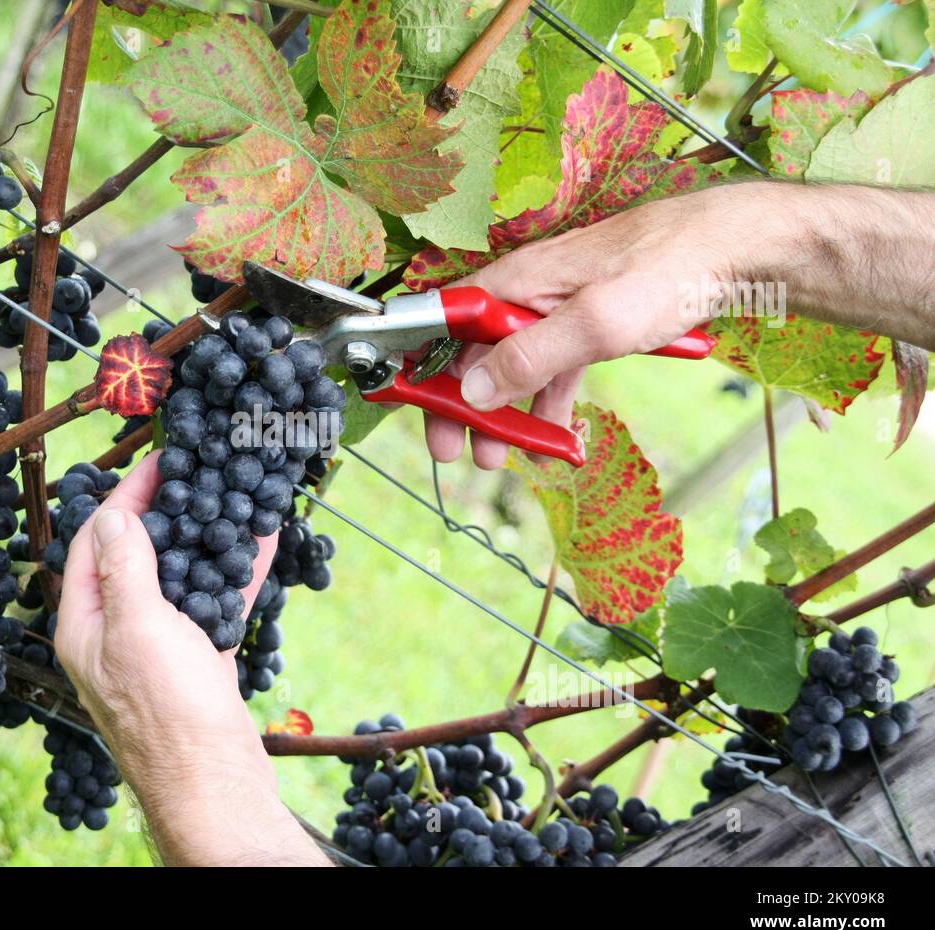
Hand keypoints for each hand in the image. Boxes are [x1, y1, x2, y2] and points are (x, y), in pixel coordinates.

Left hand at [55, 452, 327, 864]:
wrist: (214, 786)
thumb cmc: (166, 715)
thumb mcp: (137, 628)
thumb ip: (125, 568)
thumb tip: (116, 514)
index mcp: (85, 623)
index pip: (95, 541)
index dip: (124, 497)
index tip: (158, 462)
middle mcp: (118, 631)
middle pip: (138, 554)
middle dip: (168, 511)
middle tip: (197, 471)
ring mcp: (160, 646)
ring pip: (181, 575)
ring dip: (206, 534)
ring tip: (231, 493)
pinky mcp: (198, 659)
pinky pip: (214, 602)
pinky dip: (235, 570)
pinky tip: (262, 539)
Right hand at [427, 184, 748, 468]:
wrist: (738, 252)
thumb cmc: (668, 271)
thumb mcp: (595, 322)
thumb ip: (530, 357)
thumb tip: (472, 392)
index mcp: (516, 281)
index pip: (445, 322)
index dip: (423, 363)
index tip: (410, 405)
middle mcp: (529, 293)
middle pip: (474, 352)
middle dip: (458, 404)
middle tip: (452, 451)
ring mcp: (559, 310)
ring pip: (513, 367)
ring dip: (502, 414)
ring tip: (497, 458)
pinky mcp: (590, 326)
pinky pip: (554, 370)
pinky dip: (547, 406)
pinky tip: (555, 441)